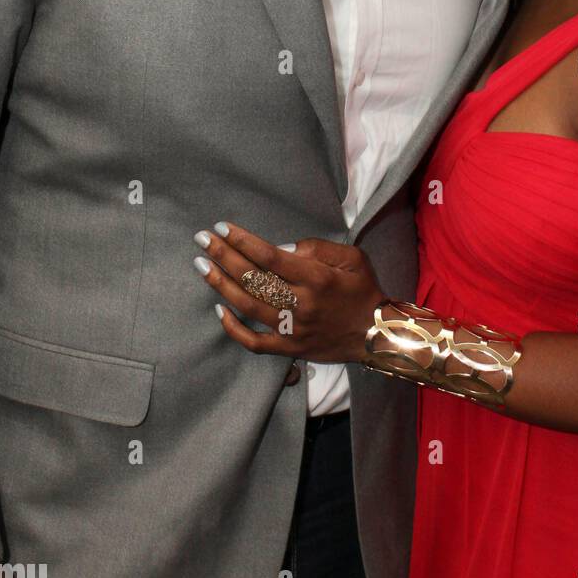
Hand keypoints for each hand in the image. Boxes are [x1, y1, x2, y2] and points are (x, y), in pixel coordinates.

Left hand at [193, 223, 384, 364]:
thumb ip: (318, 248)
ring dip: (221, 285)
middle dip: (224, 256)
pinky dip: (233, 328)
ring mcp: (293, 330)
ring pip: (248, 307)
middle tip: (202, 240)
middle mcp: (302, 304)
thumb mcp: (353, 259)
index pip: (271, 257)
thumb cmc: (363, 291)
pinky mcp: (289, 349)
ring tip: (202, 266)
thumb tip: (282, 248)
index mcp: (317, 279)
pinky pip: (254, 342)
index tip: (222, 228)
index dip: (243, 241)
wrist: (376, 334)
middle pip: (253, 279)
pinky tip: (218, 309)